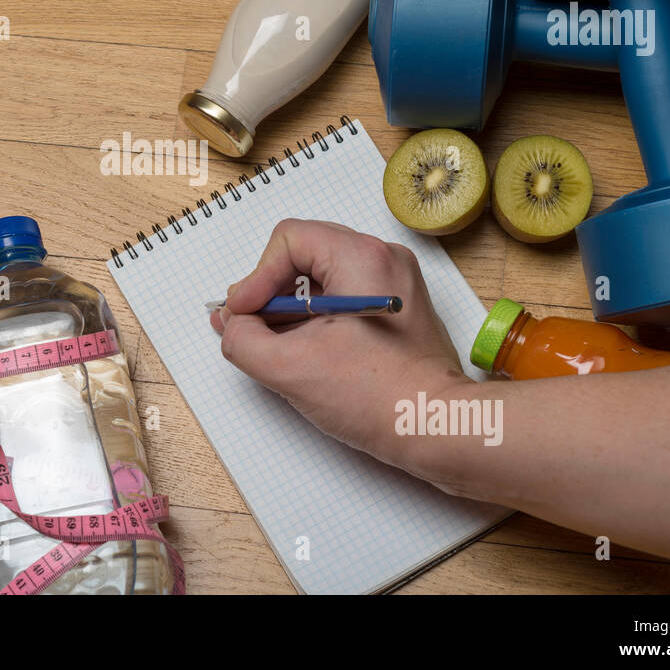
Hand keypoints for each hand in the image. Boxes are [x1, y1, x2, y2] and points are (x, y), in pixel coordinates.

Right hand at [210, 218, 467, 470]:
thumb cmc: (379, 397)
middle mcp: (383, 260)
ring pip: (322, 280)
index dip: (257, 277)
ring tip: (270, 343)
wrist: (437, 429)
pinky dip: (315, 320)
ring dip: (289, 309)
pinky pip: (343, 299)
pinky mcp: (396, 311)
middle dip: (269, 292)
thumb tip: (233, 326)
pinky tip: (300, 350)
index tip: (246, 315)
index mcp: (362, 257)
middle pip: (305, 256)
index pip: (289, 241)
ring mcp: (393, 285)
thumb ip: (243, 340)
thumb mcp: (289, 368)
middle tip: (249, 326)